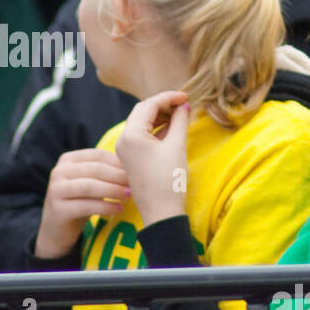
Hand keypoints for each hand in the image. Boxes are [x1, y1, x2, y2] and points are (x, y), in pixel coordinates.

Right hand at [34, 148, 128, 258]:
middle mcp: (59, 172)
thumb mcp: (90, 183)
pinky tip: (117, 209)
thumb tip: (134, 165)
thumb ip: (105, 173)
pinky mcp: (58, 209)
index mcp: (67, 160)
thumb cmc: (79, 203)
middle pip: (94, 169)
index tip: (136, 171)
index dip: (118, 163)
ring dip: (112, 190)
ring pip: (89, 186)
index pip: (97, 155)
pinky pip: (85, 206)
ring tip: (129, 196)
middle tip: (135, 184)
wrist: (57, 231)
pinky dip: (104, 206)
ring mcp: (56, 190)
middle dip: (117, 176)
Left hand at [113, 91, 189, 225]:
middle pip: (142, 111)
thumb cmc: (169, 180)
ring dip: (160, 117)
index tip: (186, 96)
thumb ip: (179, 122)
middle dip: (163, 105)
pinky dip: (156, 129)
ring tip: (180, 115)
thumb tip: (183, 106)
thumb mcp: (177, 146)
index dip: (168, 97)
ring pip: (141, 123)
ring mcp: (125, 150)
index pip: (149, 105)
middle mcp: (123, 139)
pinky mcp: (130, 159)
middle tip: (183, 104)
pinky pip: (141, 136)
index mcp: (131, 134)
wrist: (161, 213)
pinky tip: (171, 128)